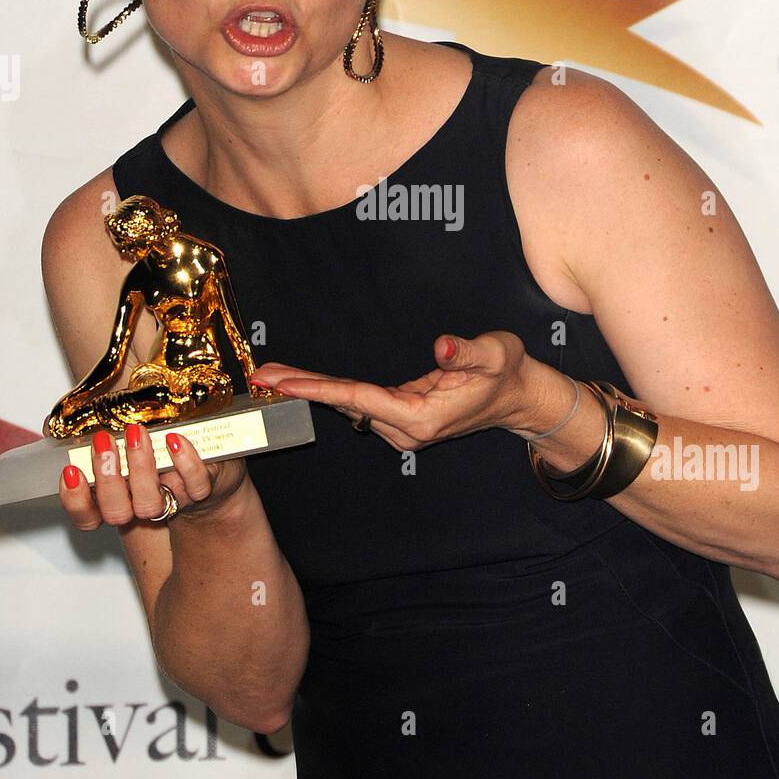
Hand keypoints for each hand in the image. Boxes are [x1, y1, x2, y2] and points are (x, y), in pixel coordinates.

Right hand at [56, 421, 249, 530]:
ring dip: (140, 469)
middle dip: (107, 478)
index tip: (72, 470)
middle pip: (116, 512)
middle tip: (105, 441)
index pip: (87, 516)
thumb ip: (82, 430)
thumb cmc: (157, 440)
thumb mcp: (119, 433)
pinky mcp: (203, 487)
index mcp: (117, 496)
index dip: (75, 500)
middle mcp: (141, 504)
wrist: (212, 455)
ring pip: (151, 504)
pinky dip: (185, 462)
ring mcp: (172, 499)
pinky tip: (175, 439)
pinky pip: (194, 485)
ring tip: (137, 432)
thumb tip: (52, 426)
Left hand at [247, 331, 535, 452]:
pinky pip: (359, 405)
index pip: (361, 399)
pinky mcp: (401, 422)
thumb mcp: (495, 353)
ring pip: (350, 407)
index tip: (286, 383)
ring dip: (314, 391)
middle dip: (303, 389)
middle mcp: (406, 431)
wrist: (519, 396)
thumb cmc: (507, 371)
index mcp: (422, 417)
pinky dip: (332, 393)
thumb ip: (467, 351)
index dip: (321, 389)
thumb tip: (441, 347)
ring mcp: (402, 430)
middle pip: (346, 406)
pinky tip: (306, 383)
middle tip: (260, 375)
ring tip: (273, 374)